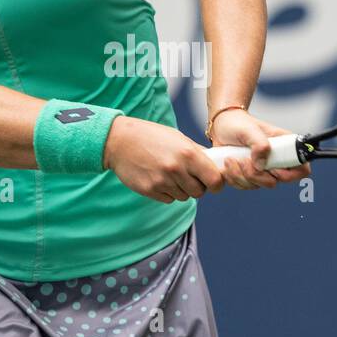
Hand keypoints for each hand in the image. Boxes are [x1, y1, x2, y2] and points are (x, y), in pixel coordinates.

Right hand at [103, 116, 225, 202]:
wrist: (119, 141)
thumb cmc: (151, 136)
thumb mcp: (177, 138)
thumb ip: (197, 152)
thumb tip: (215, 165)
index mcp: (188, 154)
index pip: (214, 180)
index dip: (217, 183)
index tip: (213, 182)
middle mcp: (176, 169)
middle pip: (200, 192)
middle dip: (197, 186)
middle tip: (188, 176)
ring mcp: (162, 181)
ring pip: (184, 197)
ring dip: (181, 189)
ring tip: (169, 174)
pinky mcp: (150, 190)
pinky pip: (169, 199)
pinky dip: (167, 192)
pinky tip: (158, 178)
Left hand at [208, 109, 312, 189]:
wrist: (221, 127)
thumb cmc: (238, 124)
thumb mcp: (249, 129)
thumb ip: (259, 144)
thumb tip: (261, 164)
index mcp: (284, 147)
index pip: (302, 168)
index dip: (289, 174)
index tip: (271, 167)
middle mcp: (276, 161)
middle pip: (275, 182)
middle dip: (255, 175)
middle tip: (242, 160)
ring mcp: (262, 170)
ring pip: (257, 186)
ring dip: (240, 175)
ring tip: (230, 158)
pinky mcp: (248, 176)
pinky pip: (244, 186)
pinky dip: (233, 178)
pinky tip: (227, 164)